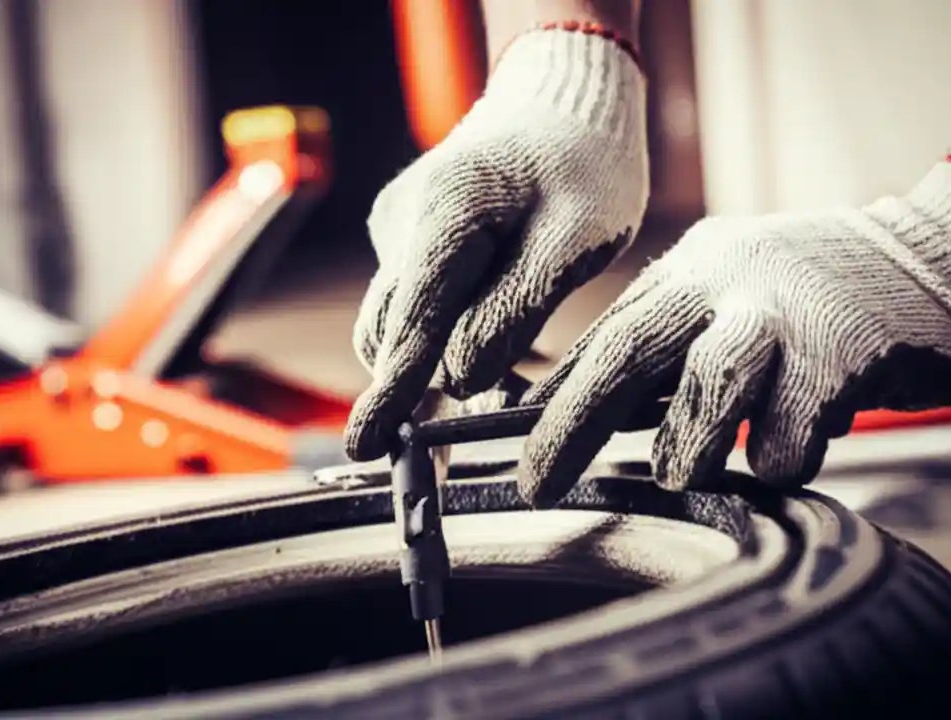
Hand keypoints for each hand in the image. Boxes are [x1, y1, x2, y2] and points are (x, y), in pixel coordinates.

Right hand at [345, 27, 648, 460]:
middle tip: (457, 441)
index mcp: (445, 213)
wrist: (562, 99)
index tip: (367, 447)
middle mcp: (403, 222)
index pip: (412, 319)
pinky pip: (417, 303)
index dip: (394, 390)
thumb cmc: (584, 161)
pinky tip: (498, 330)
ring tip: (506, 379)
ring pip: (400, 322)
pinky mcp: (408, 239)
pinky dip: (447, 330)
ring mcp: (398, 230)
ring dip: (438, 360)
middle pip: (391, 332)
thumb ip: (517, 308)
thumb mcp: (577, 236)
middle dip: (419, 387)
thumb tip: (461, 377)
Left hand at [520, 159, 950, 506]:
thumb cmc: (814, 300)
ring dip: (686, 447)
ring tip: (681, 472)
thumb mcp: (728, 297)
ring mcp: (787, 310)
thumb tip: (590, 415)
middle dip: (573, 424)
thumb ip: (671, 347)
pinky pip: (791, 435)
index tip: (516, 443)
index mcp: (693, 266)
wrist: (938, 261)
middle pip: (629, 350)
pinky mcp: (846, 349)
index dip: (556, 392)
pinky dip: (779, 461)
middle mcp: (730, 277)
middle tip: (537, 483)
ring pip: (708, 387)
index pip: (606, 331)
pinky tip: (789, 453)